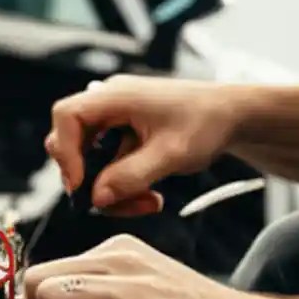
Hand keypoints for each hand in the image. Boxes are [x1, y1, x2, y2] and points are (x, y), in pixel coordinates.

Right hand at [45, 75, 243, 215]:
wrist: (233, 116)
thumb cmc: (207, 121)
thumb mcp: (171, 154)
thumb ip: (131, 176)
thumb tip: (97, 197)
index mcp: (115, 96)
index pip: (67, 116)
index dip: (66, 151)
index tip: (81, 182)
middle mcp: (109, 104)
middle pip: (71, 141)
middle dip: (88, 178)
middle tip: (108, 202)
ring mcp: (116, 120)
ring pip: (90, 160)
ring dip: (110, 188)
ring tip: (145, 202)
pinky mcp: (124, 135)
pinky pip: (108, 164)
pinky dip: (122, 184)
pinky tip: (148, 193)